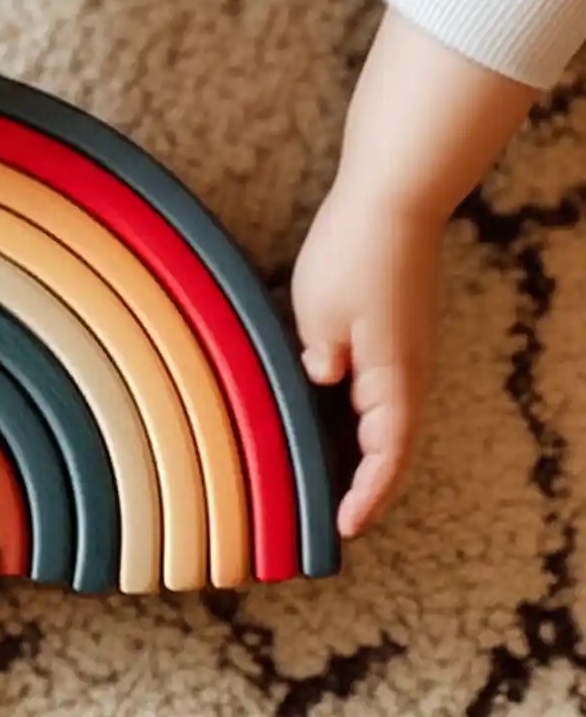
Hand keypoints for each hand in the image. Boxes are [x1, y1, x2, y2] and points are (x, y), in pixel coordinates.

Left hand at [291, 188, 443, 537]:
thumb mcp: (319, 313)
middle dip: (368, 486)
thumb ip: (319, 357)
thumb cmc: (354, 253)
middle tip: (336, 518)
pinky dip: (362, 420)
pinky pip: (382, 392)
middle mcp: (409, 372)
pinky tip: (334, 421)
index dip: (367, 495)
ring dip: (365, 455)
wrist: (394, 198)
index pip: (387, 454)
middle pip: (392, 446)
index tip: (346, 528)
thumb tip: (322, 378)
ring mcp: (406, 353)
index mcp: (392, 376)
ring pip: (388, 420)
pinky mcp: (397, 334)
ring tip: (331, 481)